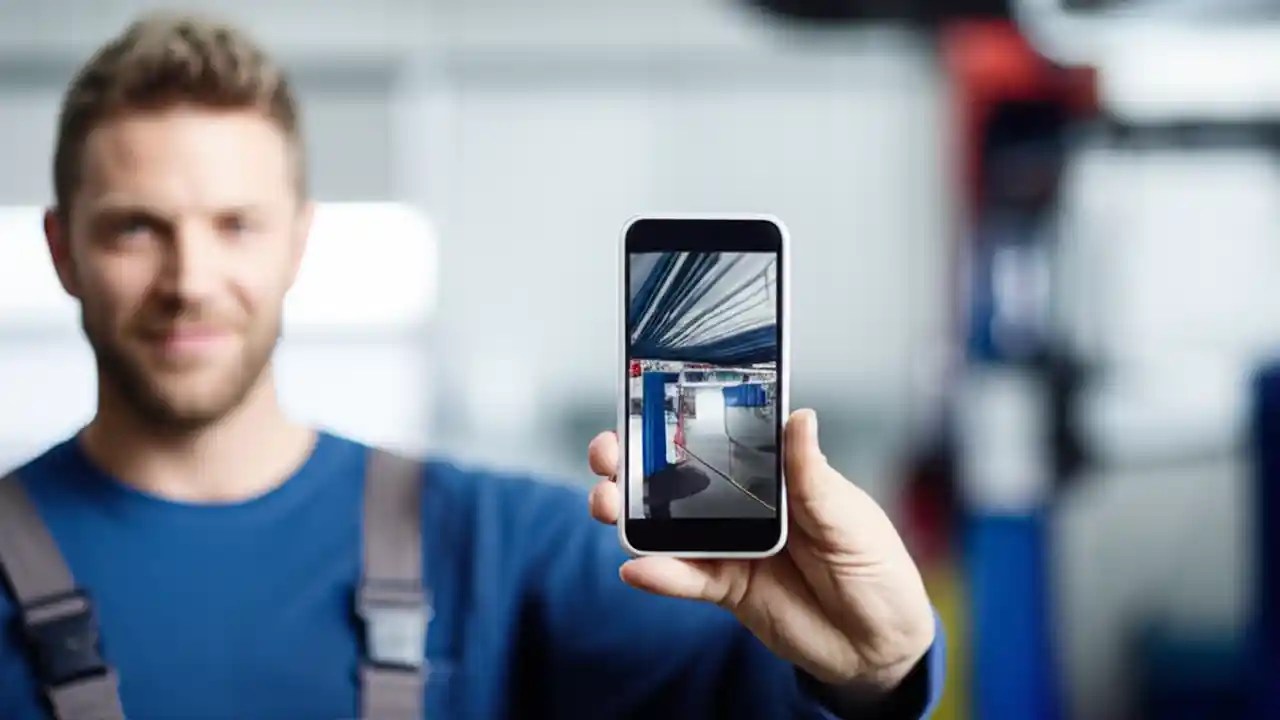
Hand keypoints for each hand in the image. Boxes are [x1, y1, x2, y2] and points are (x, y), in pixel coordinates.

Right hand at [586, 409, 934, 691]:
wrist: (879, 643)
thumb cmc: (875, 567)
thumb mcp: (850, 516)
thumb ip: (812, 476)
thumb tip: (800, 418)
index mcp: (772, 474)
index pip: (715, 437)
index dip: (676, 419)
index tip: (641, 402)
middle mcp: (741, 505)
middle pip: (674, 477)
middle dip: (632, 462)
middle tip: (608, 454)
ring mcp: (728, 546)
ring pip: (666, 525)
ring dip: (630, 514)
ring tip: (607, 506)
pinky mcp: (723, 588)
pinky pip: (683, 578)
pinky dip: (658, 574)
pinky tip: (637, 568)